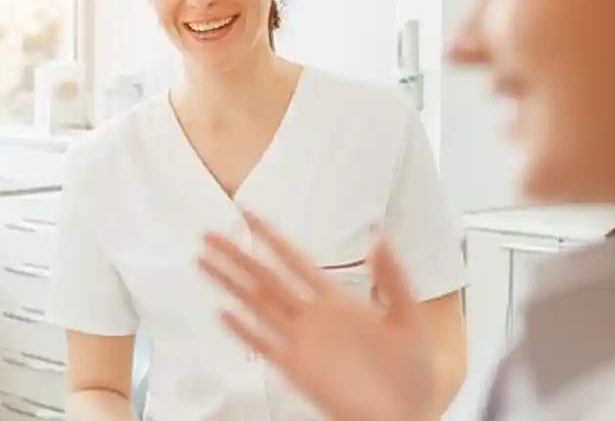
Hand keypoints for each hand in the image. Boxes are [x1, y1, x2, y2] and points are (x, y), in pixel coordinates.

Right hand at [198, 212, 433, 420]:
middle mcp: (312, 317)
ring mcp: (301, 343)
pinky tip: (223, 313)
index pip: (295, 261)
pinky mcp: (297, 370)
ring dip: (230, 284)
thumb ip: (393, 277)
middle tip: (210, 235)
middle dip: (237, 256)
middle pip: (266, 279)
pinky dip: (243, 330)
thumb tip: (378, 237)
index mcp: (337, 300)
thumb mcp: (409, 317)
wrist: (405, 417)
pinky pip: (264, 346)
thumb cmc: (410, 373)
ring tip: (203, 262)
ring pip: (257, 306)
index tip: (249, 214)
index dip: (271, 238)